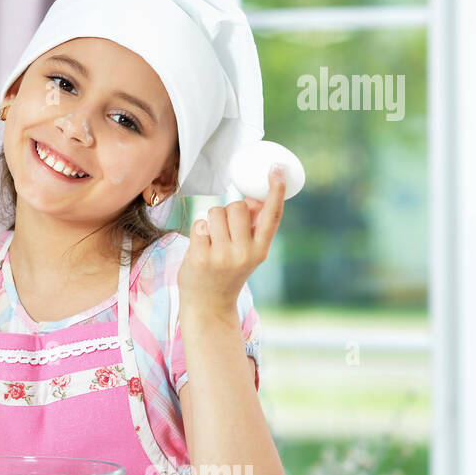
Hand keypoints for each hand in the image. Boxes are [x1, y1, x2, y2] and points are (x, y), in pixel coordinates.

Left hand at [178, 165, 285, 313]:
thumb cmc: (227, 272)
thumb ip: (252, 228)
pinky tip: (200, 249)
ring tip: (211, 241)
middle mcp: (244, 253)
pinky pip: (199, 225)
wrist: (209, 305)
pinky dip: (198, 232)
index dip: (276, 191)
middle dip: (228, 211)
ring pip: (215, 212)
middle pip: (237, 207)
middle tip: (224, 231)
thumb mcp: (248, 253)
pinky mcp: (201, 257)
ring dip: (210, 221)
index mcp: (260, 250)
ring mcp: (222, 256)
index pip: (272, 216)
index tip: (277, 169)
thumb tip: (253, 198)